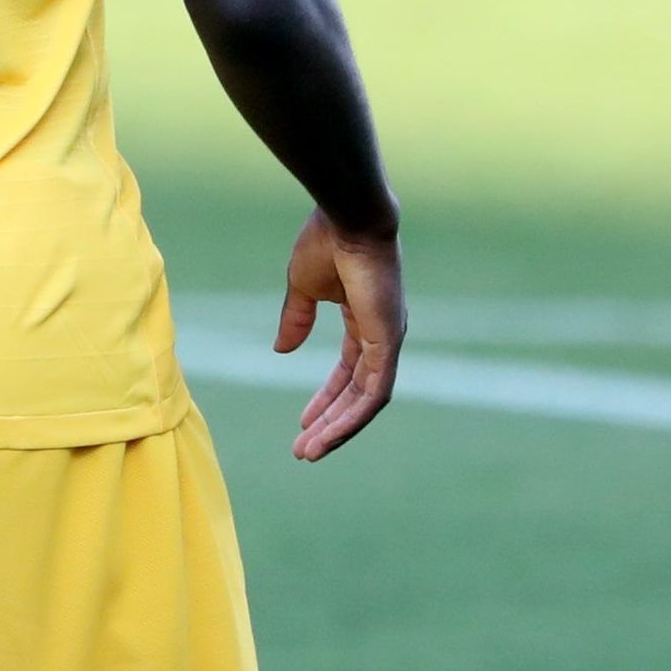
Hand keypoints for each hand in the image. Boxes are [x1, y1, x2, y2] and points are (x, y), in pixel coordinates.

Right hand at [274, 208, 404, 460]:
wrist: (347, 218)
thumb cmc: (325, 242)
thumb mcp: (302, 288)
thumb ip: (296, 320)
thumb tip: (282, 350)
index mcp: (364, 321)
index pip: (347, 372)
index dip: (325, 398)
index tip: (302, 421)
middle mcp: (381, 336)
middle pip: (357, 393)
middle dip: (330, 422)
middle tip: (304, 449)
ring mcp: (388, 340)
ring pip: (366, 400)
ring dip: (339, 428)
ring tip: (310, 451)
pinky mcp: (387, 341)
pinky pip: (374, 391)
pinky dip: (353, 415)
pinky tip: (330, 433)